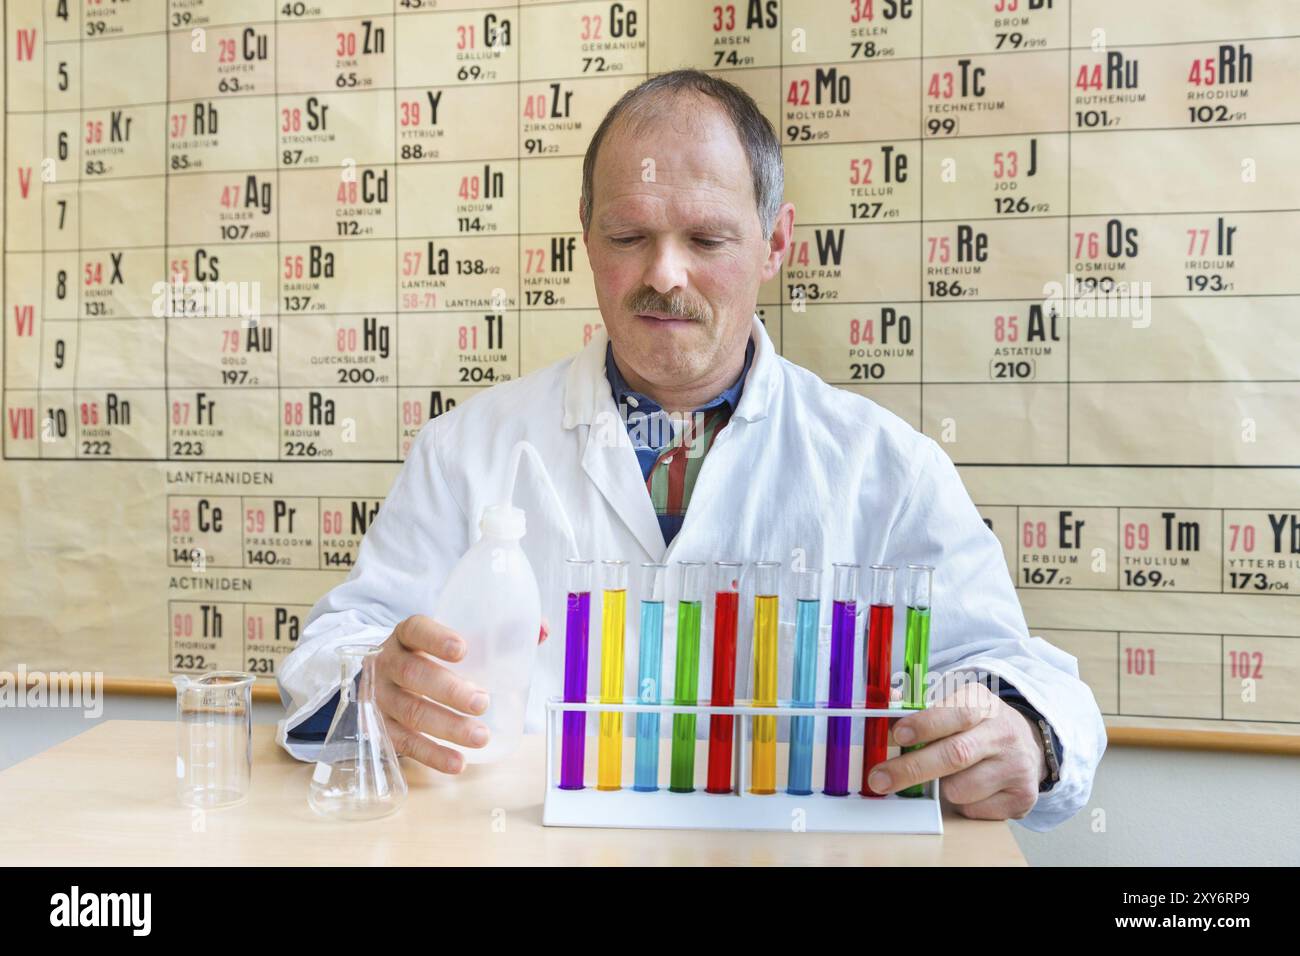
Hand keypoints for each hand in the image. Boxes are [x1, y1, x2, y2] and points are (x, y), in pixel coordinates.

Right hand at [374, 614, 491, 773]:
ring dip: (447, 727)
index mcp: (407, 635)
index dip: (436, 638)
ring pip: (410, 711)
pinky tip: (457, 763)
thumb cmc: (433, 656)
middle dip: (449, 690)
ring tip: (480, 737)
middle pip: (413, 674)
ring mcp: (381, 697)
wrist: (389, 678)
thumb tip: (543, 630)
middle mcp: (388, 663)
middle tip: (482, 702)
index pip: (416, 630)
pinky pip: (404, 743)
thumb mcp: (454, 637)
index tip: (463, 649)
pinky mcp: (381, 728)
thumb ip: (499, 631)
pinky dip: (432, 755)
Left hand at [865, 680, 1045, 820]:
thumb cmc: (975, 726)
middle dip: (911, 769)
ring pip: (961, 788)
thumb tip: (885, 706)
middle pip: (955, 754)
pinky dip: (961, 803)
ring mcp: (1016, 767)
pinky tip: (970, 789)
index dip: (924, 725)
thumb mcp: (953, 705)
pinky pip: (973, 810)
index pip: (955, 713)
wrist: (1025, 746)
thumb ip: (919, 708)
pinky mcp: (1022, 797)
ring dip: (941, 788)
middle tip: (879, 779)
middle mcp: (1004, 733)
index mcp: (983, 703)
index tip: (897, 735)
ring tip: (947, 776)